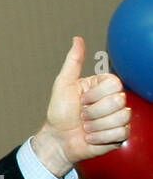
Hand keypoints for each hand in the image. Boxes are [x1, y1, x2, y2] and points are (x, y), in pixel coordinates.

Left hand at [32, 36, 131, 177]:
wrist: (58, 140)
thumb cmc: (59, 113)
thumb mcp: (63, 85)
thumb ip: (73, 62)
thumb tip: (77, 39)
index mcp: (105, 86)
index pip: (115, 84)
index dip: (94, 95)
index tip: (81, 100)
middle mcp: (115, 100)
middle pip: (118, 101)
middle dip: (93, 112)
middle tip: (82, 116)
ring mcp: (119, 118)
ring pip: (120, 118)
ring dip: (96, 126)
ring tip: (86, 128)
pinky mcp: (120, 135)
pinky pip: (120, 133)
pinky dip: (100, 138)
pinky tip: (92, 137)